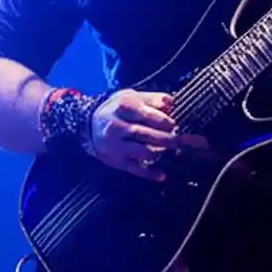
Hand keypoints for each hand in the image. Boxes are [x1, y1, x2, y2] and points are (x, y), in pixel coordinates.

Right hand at [88, 90, 206, 181]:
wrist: (88, 125)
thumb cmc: (117, 108)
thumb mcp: (131, 96)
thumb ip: (152, 99)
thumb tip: (171, 102)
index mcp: (125, 107)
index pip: (148, 114)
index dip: (163, 120)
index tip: (174, 124)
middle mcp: (119, 126)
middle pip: (148, 134)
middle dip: (169, 138)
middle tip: (184, 140)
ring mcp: (117, 145)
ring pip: (143, 151)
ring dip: (161, 153)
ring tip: (175, 152)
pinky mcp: (116, 161)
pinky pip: (135, 169)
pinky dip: (150, 173)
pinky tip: (162, 175)